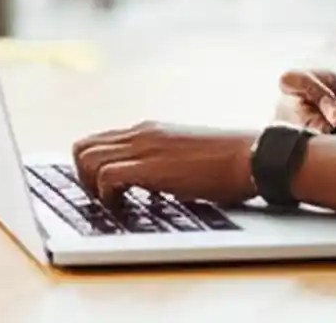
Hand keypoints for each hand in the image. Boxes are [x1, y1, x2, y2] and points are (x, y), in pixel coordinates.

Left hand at [72, 122, 257, 204]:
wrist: (253, 156)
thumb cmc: (228, 162)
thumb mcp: (183, 153)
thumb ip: (160, 158)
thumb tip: (146, 180)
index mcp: (147, 130)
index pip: (97, 140)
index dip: (91, 167)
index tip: (101, 188)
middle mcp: (139, 134)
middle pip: (82, 147)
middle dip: (82, 176)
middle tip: (102, 198)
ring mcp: (144, 147)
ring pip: (87, 158)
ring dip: (92, 185)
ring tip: (113, 203)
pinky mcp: (151, 166)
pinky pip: (107, 175)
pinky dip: (107, 194)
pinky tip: (125, 205)